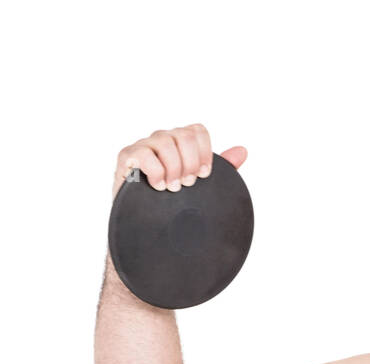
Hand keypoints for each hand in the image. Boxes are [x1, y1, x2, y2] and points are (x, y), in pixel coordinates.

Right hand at [111, 123, 246, 198]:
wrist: (150, 227)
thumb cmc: (175, 203)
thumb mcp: (203, 185)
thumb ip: (223, 168)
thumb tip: (243, 150)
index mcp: (180, 142)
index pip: (197, 130)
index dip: (205, 153)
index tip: (203, 176)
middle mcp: (162, 138)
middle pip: (184, 135)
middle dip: (190, 163)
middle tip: (187, 184)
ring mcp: (143, 145)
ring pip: (166, 142)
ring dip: (174, 169)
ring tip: (172, 188)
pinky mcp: (126, 156)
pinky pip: (144, 153)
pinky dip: (156, 172)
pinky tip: (158, 186)